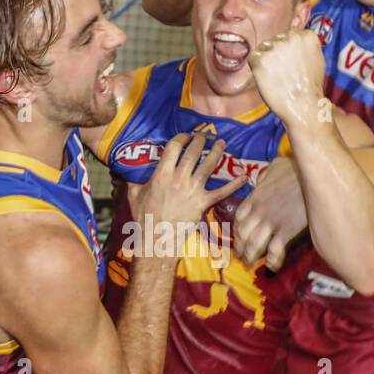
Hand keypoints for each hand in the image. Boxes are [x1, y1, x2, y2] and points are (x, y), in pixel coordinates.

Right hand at [127, 133, 248, 234]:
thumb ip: (134, 181)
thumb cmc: (144, 216)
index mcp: (162, 174)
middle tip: (204, 136)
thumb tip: (128, 172)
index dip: (181, 138)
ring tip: (222, 143)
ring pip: (209, 166)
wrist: (157, 238)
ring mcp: (193, 190)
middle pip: (193, 152)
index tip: (185, 135)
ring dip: (217, 153)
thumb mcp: (134, 195)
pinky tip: (245, 177)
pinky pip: (222, 192)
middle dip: (200, 140)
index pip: (174, 147)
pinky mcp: (203, 203)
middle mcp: (180, 178)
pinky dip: (234, 184)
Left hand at [235, 157, 305, 269]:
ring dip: (250, 257)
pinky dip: (272, 261)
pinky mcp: (287, 230)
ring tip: (250, 264)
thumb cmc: (296, 169)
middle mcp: (259, 211)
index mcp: (255, 197)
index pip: (239, 218)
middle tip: (241, 256)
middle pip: (243, 234)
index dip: (236, 232)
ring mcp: (272, 221)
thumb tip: (263, 178)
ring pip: (254, 244)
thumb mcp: (275, 167)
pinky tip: (271, 266)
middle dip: (240, 248)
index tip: (238, 239)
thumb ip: (265, 175)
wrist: (313, 175)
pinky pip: (274, 250)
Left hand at [247, 28, 326, 128]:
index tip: (291, 64)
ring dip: (266, 60)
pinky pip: (253, 58)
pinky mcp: (261, 59)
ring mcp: (275, 47)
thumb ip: (304, 46)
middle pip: (276, 40)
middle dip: (276, 54)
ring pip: (264, 48)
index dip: (287, 51)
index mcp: (307, 35)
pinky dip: (256, 68)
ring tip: (277, 77)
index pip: (289, 35)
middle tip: (283, 73)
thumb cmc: (310, 88)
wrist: (304, 106)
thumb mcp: (316, 58)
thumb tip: (294, 39)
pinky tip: (268, 79)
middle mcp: (291, 37)